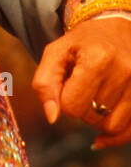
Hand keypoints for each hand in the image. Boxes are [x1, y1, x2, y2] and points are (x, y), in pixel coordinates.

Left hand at [32, 17, 130, 147]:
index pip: (71, 105)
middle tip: (82, 88)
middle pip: (92, 117)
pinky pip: (130, 132)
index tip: (68, 83)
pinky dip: (115, 137)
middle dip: (80, 108)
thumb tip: (52, 117)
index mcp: (98, 58)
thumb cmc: (81, 44)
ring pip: (111, 127)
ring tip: (96, 96)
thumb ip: (45, 84)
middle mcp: (124, 71)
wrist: (115, 30)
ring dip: (97, 119)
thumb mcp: (56, 53)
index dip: (63, 99)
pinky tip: (103, 135)